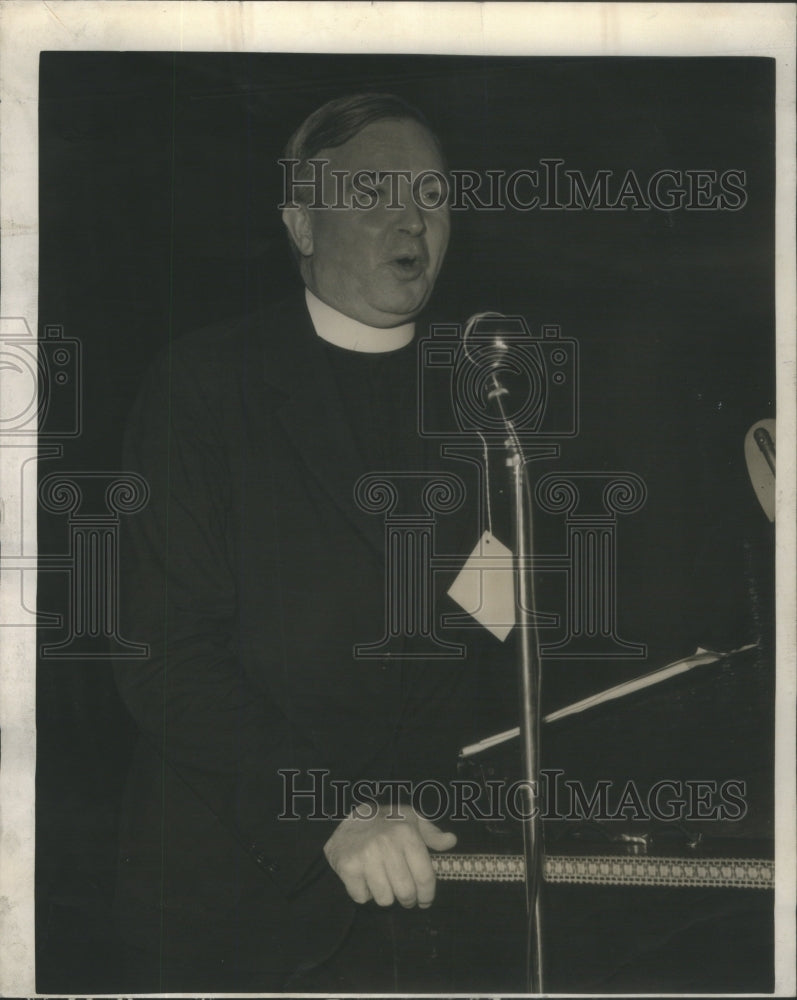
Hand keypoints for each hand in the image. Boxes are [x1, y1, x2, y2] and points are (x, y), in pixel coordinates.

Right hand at [323, 803, 456, 907]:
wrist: (345, 817)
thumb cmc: (385, 821)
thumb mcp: (411, 819)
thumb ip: (432, 833)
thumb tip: (452, 841)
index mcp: (406, 833)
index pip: (424, 877)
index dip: (427, 895)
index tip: (425, 901)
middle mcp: (387, 844)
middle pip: (405, 892)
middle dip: (407, 900)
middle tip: (405, 896)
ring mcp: (366, 856)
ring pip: (384, 899)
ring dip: (385, 896)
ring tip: (383, 882)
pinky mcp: (348, 866)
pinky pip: (362, 897)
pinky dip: (364, 893)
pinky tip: (365, 879)